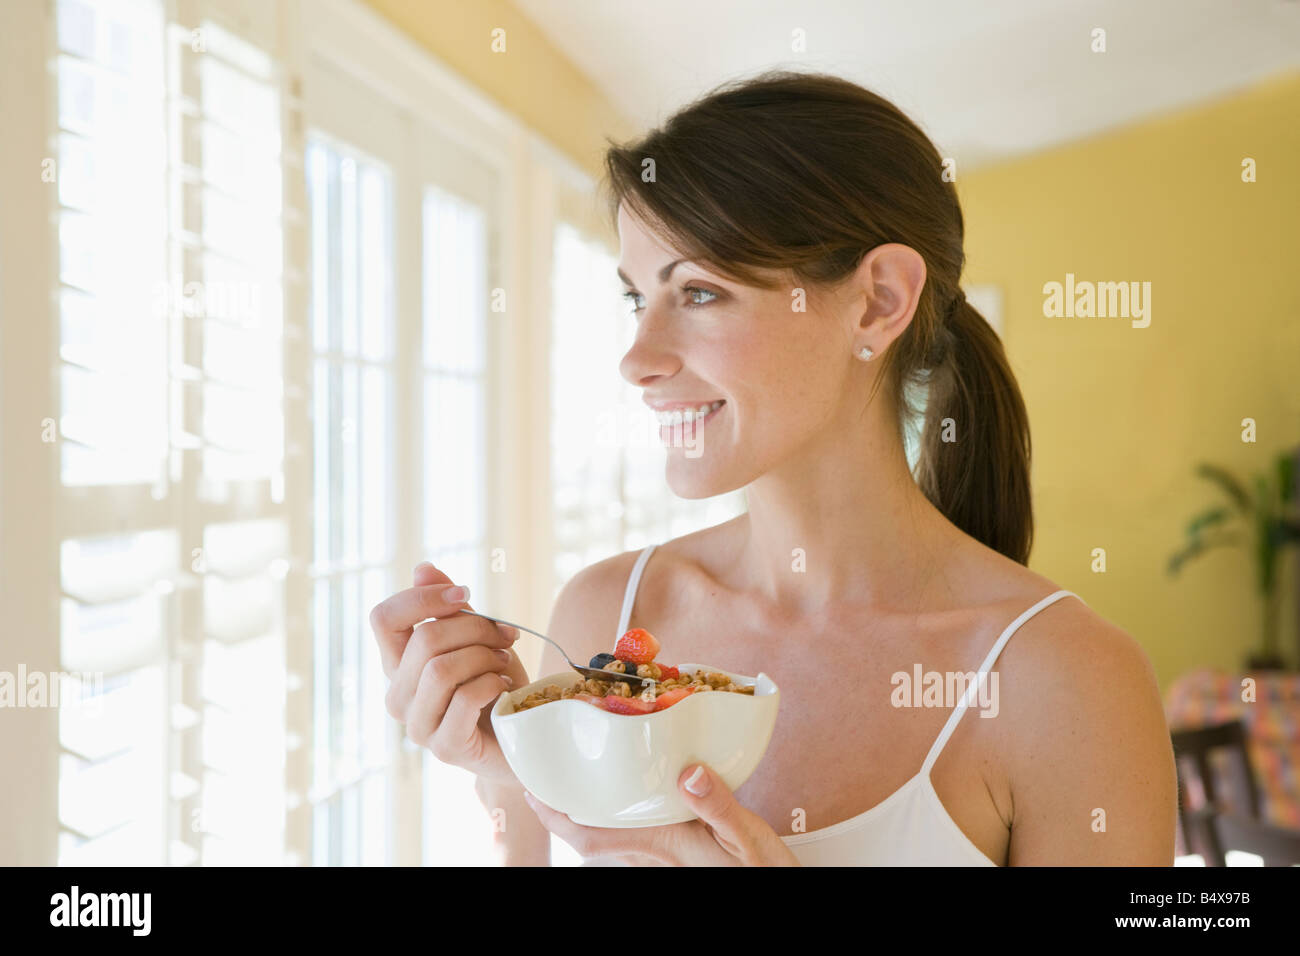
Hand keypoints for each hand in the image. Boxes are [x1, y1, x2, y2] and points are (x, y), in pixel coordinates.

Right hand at [370, 562, 529, 784]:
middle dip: (476, 628)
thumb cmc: (497, 685)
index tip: (465, 596)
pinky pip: (463, 700)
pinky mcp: (444, 748)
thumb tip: (423, 568)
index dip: (423, 597)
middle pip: (425, 639)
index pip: (383, 618)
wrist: (525, 737)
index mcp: (398, 665)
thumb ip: (449, 608)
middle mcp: (398, 696)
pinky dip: (491, 684)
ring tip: (504, 663)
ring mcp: (418, 726)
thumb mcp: (477, 639)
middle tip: (506, 635)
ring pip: (441, 669)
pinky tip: (504, 687)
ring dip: (485, 657)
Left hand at [522, 763, 799, 865]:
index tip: (532, 791)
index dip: (558, 816)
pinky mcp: (677, 860)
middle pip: (592, 840)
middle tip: (541, 785)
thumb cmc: (766, 873)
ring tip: (572, 791)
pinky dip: (613, 825)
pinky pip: (631, 843)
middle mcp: (655, 857)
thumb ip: (717, 805)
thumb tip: (687, 772)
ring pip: (608, 844)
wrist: (779, 892)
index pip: (594, 836)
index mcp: (664, 845)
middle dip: (562, 815)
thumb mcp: (748, 836)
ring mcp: (664, 862)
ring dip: (584, 821)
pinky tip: (622, 806)